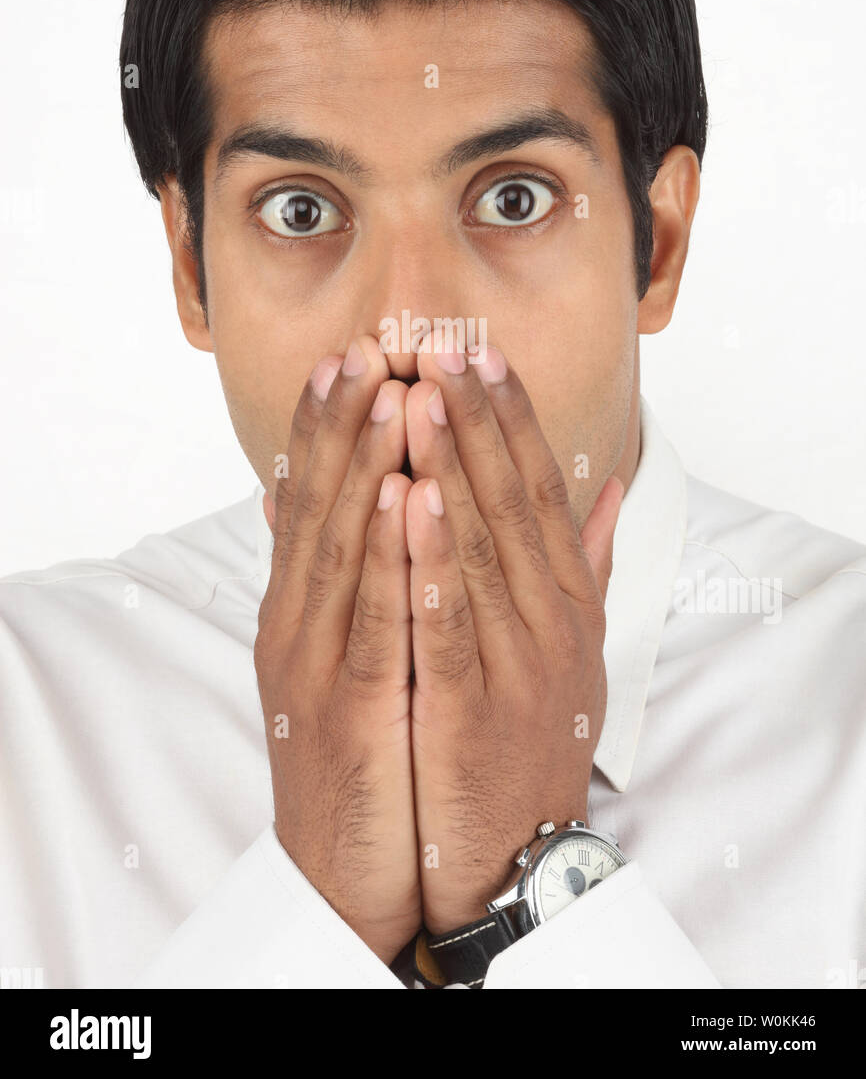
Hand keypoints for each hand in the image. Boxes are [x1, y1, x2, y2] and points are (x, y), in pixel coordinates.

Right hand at [255, 334, 419, 963]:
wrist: (343, 868)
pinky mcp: (348, 704)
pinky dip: (383, 553)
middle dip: (344, 420)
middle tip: (366, 346)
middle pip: (318, 504)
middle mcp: (299, 620)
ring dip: (364, 464)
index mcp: (307, 606)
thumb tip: (352, 515)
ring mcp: (317, 660)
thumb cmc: (360, 751)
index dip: (330, 424)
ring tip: (389, 393)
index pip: (313, 497)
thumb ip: (352, 582)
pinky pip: (370, 616)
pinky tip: (398, 497)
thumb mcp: (351, 656)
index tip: (353, 355)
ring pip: (340, 545)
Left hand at [403, 340, 623, 934]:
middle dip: (474, 416)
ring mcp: (514, 662)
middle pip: (509, 499)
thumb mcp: (574, 642)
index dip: (510, 416)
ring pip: (480, 547)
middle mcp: (550, 618)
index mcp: (567, 596)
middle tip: (441, 342)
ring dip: (450, 466)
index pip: (538, 486)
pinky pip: (446, 623)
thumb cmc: (535, 731)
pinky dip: (429, 560)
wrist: (519, 848)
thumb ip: (590, 560)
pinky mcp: (471, 707)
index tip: (480, 352)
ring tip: (420, 395)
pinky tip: (408, 502)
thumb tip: (610, 484)